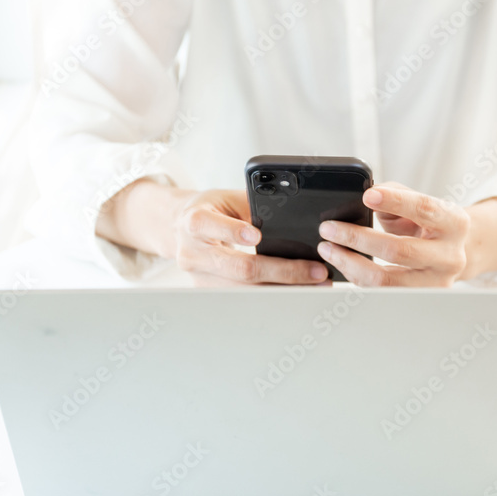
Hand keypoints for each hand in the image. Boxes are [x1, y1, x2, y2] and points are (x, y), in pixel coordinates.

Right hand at [97, 180, 328, 284]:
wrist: (179, 227)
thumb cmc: (210, 208)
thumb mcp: (227, 198)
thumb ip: (253, 207)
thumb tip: (292, 221)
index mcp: (193, 221)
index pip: (208, 225)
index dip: (231, 231)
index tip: (256, 235)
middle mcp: (193, 252)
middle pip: (238, 267)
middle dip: (282, 270)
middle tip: (316, 271)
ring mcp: (200, 278)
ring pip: (246, 290)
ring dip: (285, 288)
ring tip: (317, 284)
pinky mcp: (211, 293)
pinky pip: (246, 297)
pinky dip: (275, 293)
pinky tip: (299, 290)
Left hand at [316, 182, 470, 286]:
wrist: (454, 253)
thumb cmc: (431, 224)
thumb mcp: (420, 203)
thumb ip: (395, 195)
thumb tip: (365, 198)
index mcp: (454, 223)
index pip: (424, 209)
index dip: (395, 201)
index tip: (366, 195)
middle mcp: (449, 256)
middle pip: (398, 250)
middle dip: (357, 238)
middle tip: (329, 228)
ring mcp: (434, 283)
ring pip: (384, 279)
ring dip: (349, 262)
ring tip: (328, 248)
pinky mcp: (416, 298)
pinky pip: (378, 291)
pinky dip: (355, 275)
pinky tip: (342, 262)